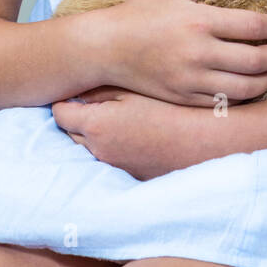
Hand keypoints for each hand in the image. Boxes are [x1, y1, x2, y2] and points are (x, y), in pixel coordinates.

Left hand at [51, 86, 211, 180]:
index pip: (60, 113)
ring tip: (112, 115)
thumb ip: (100, 89)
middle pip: (71, 132)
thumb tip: (77, 89)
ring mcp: (114, 167)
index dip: (64, 99)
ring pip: (89, 148)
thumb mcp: (134, 90)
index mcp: (96, 126)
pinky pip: (109, 160)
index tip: (74, 89)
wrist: (206, 142)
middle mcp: (99, 152)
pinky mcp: (130, 176)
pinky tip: (131, 133)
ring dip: (93, 133)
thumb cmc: (172, 109)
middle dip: (76, 117)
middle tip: (91, 99)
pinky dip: (112, 147)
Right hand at [102, 0, 266, 107]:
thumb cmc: (143, 12)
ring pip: (246, 88)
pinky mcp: (185, 99)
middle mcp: (199, 54)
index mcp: (200, 21)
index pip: (255, 27)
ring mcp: (192, 81)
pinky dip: (245, 96)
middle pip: (257, 61)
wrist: (108, 47)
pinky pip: (226, 103)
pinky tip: (248, 85)